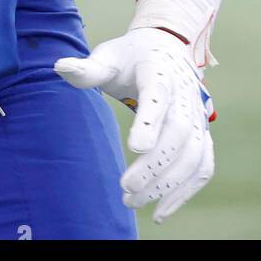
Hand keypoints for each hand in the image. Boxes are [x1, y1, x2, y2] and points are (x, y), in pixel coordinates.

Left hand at [55, 28, 214, 222]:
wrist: (167, 49)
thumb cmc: (130, 56)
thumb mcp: (108, 56)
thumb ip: (87, 69)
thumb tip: (59, 67)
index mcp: (159, 71)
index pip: (158, 96)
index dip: (150, 121)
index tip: (135, 148)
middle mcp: (184, 95)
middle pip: (177, 133)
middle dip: (154, 165)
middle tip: (126, 187)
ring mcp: (196, 117)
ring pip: (193, 155)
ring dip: (167, 184)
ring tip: (133, 202)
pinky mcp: (201, 134)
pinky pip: (202, 166)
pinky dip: (185, 191)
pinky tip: (160, 211)